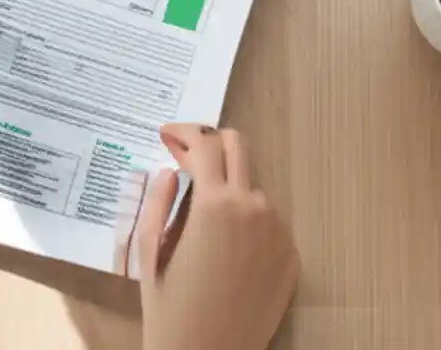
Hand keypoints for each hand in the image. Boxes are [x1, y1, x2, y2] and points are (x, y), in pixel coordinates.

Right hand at [137, 125, 299, 349]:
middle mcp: (253, 208)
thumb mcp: (148, 251)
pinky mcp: (291, 255)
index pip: (205, 143)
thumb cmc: (170, 309)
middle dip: (211, 145)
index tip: (166, 136)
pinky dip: (245, 221)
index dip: (182, 132)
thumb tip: (170, 170)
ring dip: (227, 188)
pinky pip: (267, 221)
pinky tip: (224, 249)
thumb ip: (158, 201)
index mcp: (214, 204)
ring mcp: (278, 231)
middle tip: (186, 159)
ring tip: (200, 219)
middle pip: (238, 147)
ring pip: (252, 186)